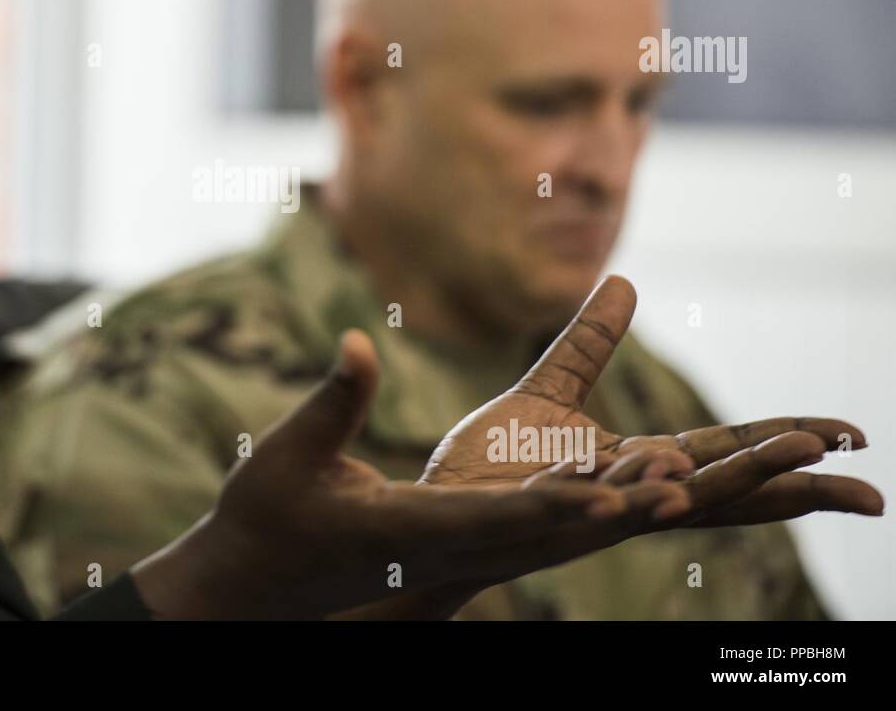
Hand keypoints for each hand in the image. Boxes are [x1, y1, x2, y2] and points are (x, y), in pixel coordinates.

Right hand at [130, 331, 693, 619]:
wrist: (251, 588)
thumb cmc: (261, 520)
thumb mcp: (288, 455)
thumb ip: (334, 401)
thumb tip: (360, 340)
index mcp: (402, 532)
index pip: (486, 520)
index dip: (550, 506)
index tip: (608, 495)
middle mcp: (439, 554)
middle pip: (537, 537)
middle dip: (609, 513)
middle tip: (679, 487)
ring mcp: (448, 559)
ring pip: (542, 542)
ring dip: (606, 517)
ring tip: (674, 487)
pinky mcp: (449, 553)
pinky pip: (524, 538)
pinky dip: (574, 516)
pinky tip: (615, 495)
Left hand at [423, 275, 884, 528]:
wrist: (435, 509)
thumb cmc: (493, 462)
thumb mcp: (547, 391)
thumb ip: (587, 345)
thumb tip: (628, 282)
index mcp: (637, 464)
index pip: (725, 454)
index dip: (784, 442)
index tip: (848, 434)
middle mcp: (628, 495)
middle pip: (723, 488)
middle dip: (786, 477)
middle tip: (860, 472)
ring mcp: (591, 512)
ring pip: (671, 501)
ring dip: (730, 482)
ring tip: (792, 458)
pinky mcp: (544, 514)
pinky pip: (593, 504)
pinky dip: (633, 494)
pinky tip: (671, 480)